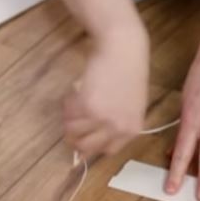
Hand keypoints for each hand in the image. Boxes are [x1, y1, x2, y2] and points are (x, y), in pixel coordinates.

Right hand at [63, 20, 149, 156]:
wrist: (124, 50)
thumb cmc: (130, 71)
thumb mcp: (132, 103)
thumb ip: (119, 120)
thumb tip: (97, 133)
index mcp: (132, 129)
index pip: (109, 151)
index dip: (95, 144)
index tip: (86, 136)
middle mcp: (117, 128)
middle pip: (87, 147)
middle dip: (75, 136)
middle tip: (72, 122)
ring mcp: (101, 118)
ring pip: (72, 131)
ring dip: (69, 118)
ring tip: (75, 103)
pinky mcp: (86, 105)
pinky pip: (68, 113)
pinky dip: (67, 103)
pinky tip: (74, 91)